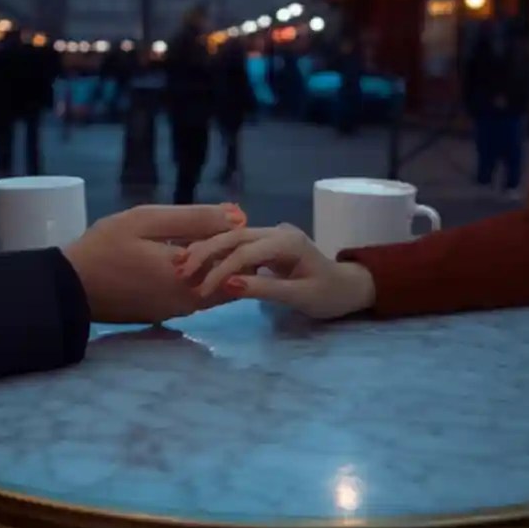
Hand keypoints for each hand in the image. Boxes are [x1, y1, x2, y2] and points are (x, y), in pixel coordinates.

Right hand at [63, 203, 245, 323]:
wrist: (69, 288)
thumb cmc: (104, 248)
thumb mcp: (146, 221)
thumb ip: (194, 219)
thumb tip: (239, 217)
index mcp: (190, 276)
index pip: (238, 261)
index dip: (243, 240)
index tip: (237, 223)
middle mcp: (190, 301)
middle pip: (232, 280)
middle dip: (233, 255)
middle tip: (222, 231)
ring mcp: (178, 312)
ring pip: (216, 290)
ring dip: (218, 267)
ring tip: (204, 241)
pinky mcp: (165, 315)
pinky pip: (197, 297)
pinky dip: (201, 279)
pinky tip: (185, 260)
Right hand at [178, 224, 375, 319]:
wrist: (348, 287)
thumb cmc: (328, 295)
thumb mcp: (300, 297)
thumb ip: (265, 289)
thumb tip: (229, 284)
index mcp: (287, 241)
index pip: (245, 252)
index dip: (221, 269)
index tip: (201, 289)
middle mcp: (276, 231)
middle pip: (233, 237)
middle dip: (205, 253)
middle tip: (180, 272)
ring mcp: (271, 234)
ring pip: (231, 238)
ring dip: (206, 251)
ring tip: (181, 266)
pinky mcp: (265, 243)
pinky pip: (237, 245)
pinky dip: (216, 253)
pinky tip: (197, 262)